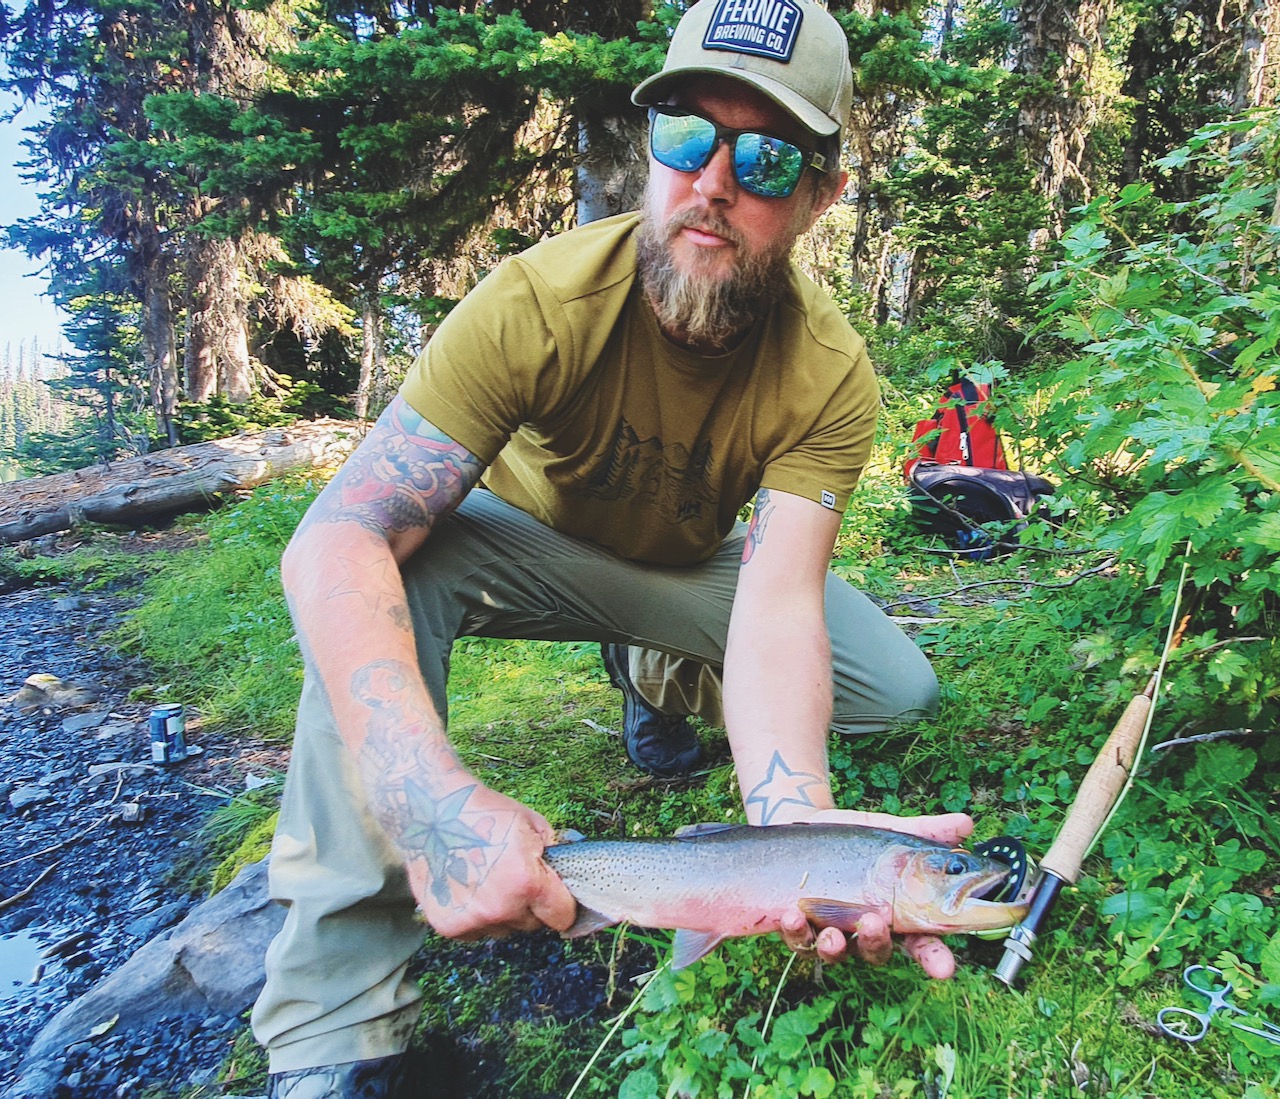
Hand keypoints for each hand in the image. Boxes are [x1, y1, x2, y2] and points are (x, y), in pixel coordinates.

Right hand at [398, 780, 577, 940]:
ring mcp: (472, 920)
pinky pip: (477, 931)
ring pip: (504, 929)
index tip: (555, 897)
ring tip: (488, 879)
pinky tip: (469, 887)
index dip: (561, 904)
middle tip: (515, 878)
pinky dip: (477, 915)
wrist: (434, 811)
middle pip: (532, 925)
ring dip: (503, 912)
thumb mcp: (534, 826)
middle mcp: (500, 908)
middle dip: (530, 905)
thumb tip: (567, 880)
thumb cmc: (485, 813)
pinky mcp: (449, 926)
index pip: (563, 916)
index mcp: (526, 883)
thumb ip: (554, 858)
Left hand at [774, 808, 973, 978]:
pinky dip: (796, 931)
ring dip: (835, 947)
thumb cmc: (855, 839)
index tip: (944, 967)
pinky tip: (793, 915)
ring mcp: (832, 931)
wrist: (805, 828)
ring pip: (837, 953)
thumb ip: (927, 832)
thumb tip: (966, 824)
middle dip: (877, 945)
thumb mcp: (889, 832)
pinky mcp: (801, 927)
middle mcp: (865, 930)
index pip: (921, 943)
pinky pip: (799, 939)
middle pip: (878, 952)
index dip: (934, 957)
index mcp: (896, 914)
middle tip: (876, 925)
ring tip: (832, 933)